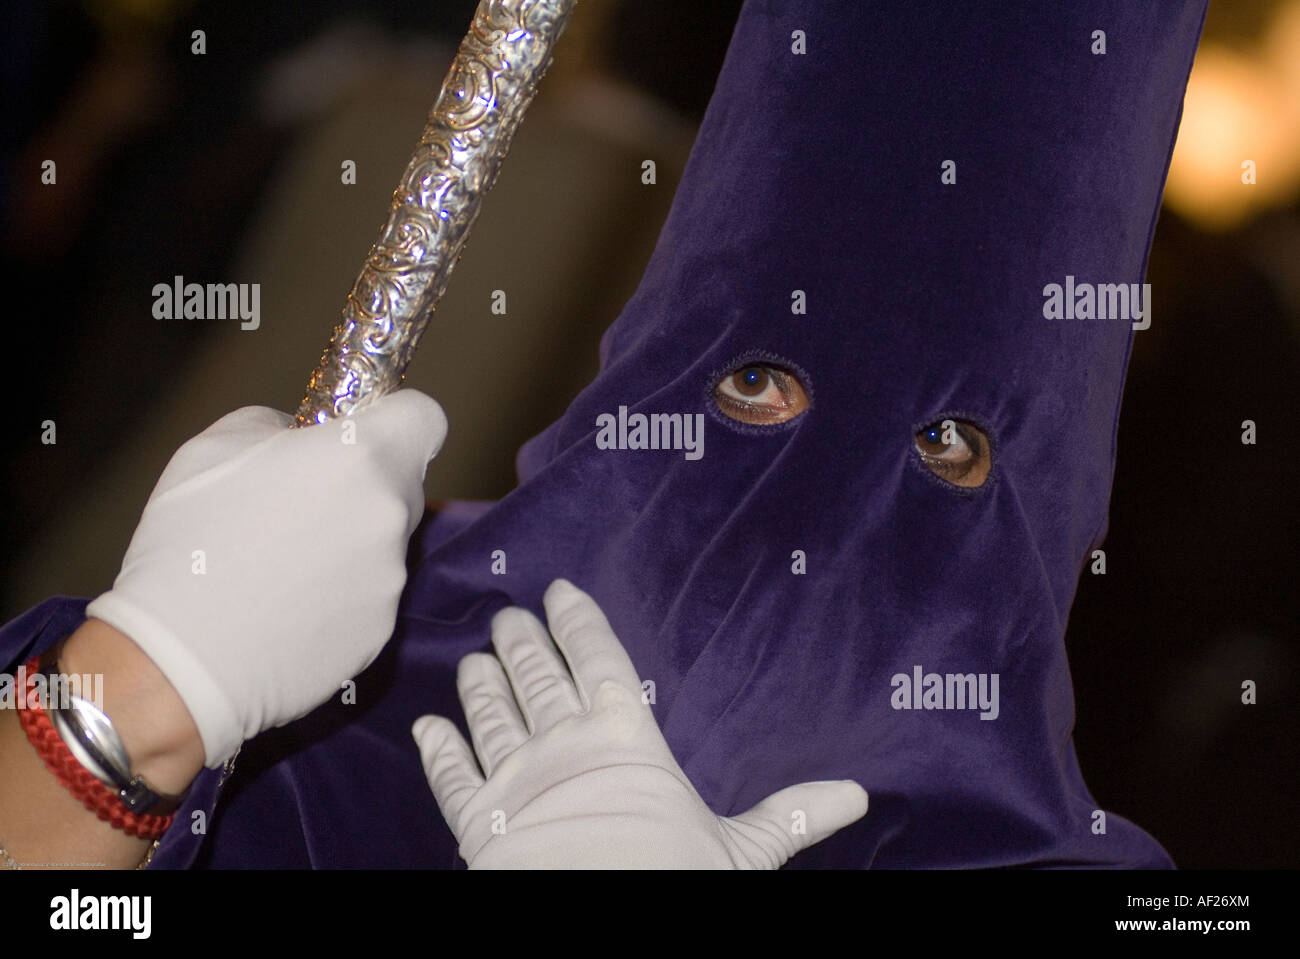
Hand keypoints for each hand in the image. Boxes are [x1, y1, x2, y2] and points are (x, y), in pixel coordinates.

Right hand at [87, 389, 446, 767]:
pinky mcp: (381, 632)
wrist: (179, 660)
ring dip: (348, 542)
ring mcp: (391, 579)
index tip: (359, 432)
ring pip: (383, 543)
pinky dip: (339, 596)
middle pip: (401, 484)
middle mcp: (391, 516)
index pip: (424, 417)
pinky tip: (286, 608)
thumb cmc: (191, 541)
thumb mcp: (215, 446)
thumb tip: (303, 436)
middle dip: (361, 484)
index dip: (393, 419)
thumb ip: (277, 425)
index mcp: (362, 457)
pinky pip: (368, 596)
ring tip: (281, 566)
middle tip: (298, 503)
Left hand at [412, 579, 867, 867]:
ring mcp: (515, 780)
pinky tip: (425, 728)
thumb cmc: (673, 878)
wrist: (593, 916)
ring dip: (480, 685)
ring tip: (472, 657)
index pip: (599, 661)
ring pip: (491, 716)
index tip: (561, 591)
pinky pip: (451, 778)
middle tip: (507, 615)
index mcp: (627, 737)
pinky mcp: (477, 822)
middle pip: (537, 676)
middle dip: (522, 643)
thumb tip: (857, 796)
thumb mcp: (742, 852)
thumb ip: (789, 818)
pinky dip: (437, 752)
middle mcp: (564, 744)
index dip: (579, 622)